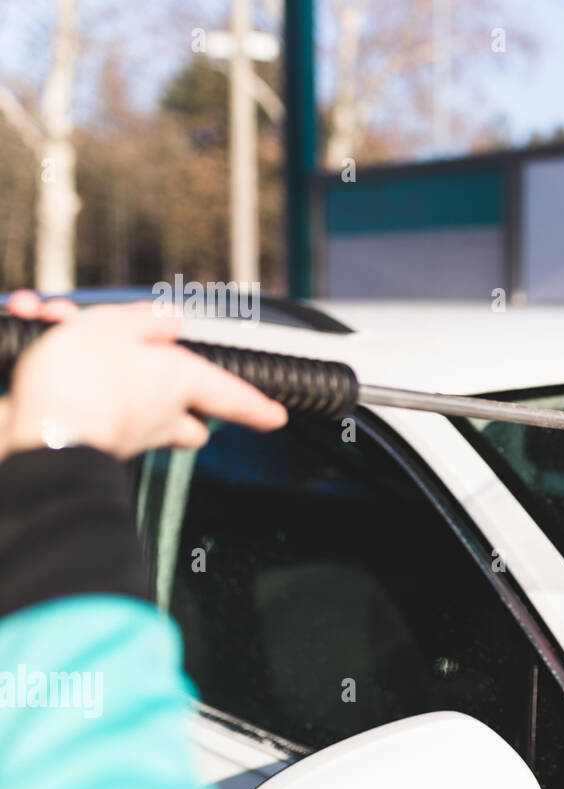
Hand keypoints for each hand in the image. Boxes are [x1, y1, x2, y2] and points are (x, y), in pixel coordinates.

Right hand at [0, 291, 286, 459]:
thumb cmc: (83, 380)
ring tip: (63, 335)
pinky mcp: (94, 444)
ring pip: (139, 413)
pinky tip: (39, 349)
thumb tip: (174, 321)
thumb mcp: (117, 327)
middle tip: (155, 372)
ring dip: (107, 377)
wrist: (42, 435)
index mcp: (180, 381)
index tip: (276, 417)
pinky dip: (67, 384)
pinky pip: (91, 412)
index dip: (256, 407)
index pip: (232, 397)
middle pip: (190, 419)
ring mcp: (129, 436)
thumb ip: (147, 321)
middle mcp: (161, 414)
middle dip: (180, 401)